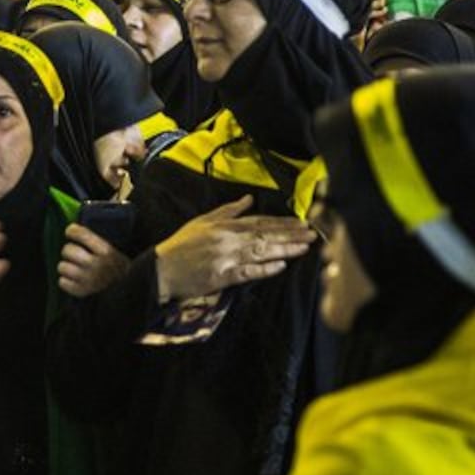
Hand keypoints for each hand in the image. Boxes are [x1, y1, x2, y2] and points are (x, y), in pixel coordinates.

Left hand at [58, 224, 131, 298]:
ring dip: (66, 266)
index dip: (72, 231)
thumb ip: (95, 241)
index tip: (70, 232)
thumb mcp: (114, 251)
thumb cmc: (118, 268)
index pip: (81, 234)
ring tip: (74, 268)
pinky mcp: (83, 292)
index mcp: (106, 251)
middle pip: (67, 250)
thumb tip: (72, 228)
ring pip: (62, 267)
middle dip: (69, 251)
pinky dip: (66, 281)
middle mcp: (97, 265)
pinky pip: (62, 282)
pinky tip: (73, 280)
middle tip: (74, 255)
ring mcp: (89, 280)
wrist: (130, 292)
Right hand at [153, 197, 314, 302]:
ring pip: (261, 252)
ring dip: (284, 249)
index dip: (282, 222)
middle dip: (290, 235)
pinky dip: (265, 269)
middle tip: (313, 235)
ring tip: (305, 248)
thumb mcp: (202, 221)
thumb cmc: (181, 244)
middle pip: (265, 235)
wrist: (161, 268)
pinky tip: (281, 265)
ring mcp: (226, 258)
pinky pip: (248, 272)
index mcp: (224, 226)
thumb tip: (249, 198)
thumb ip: (228, 210)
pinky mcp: (222, 276)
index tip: (302, 222)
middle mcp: (227, 240)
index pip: (259, 222)